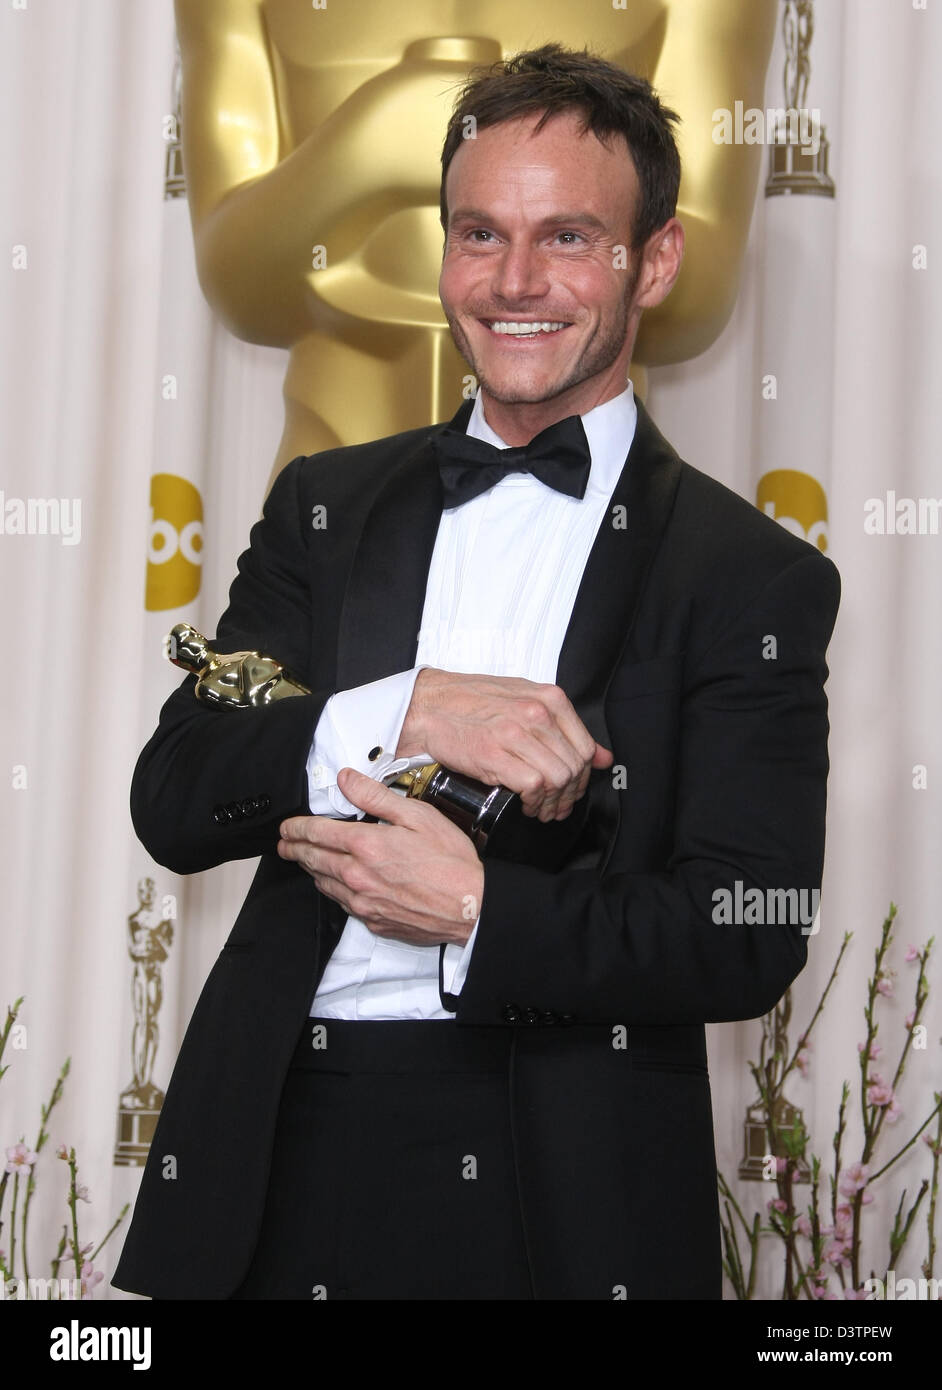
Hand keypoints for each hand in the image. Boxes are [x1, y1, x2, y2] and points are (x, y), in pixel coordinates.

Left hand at [278, 767, 483, 946]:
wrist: (471, 908)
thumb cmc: (451, 862)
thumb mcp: (417, 816)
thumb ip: (376, 797)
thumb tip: (346, 779)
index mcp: (366, 847)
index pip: (317, 834)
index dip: (296, 828)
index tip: (287, 827)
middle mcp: (358, 877)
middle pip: (313, 861)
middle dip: (294, 850)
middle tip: (284, 845)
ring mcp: (364, 903)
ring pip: (324, 885)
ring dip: (311, 870)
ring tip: (305, 861)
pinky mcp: (374, 921)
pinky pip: (343, 905)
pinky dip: (333, 891)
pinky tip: (336, 886)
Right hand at [396, 669, 613, 821]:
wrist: (429, 706)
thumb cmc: (473, 703)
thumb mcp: (525, 701)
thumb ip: (565, 727)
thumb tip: (604, 756)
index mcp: (549, 698)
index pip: (586, 746)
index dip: (584, 777)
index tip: (573, 788)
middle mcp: (536, 713)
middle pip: (574, 767)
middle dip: (569, 795)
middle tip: (557, 807)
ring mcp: (516, 733)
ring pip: (558, 778)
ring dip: (552, 802)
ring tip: (541, 809)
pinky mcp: (495, 754)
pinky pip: (533, 785)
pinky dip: (534, 801)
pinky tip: (526, 804)